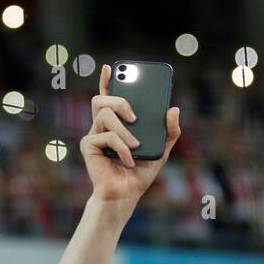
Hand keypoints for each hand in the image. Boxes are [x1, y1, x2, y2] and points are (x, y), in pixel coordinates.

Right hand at [81, 63, 180, 207]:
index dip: (108, 80)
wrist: (125, 195)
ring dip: (124, 130)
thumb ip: (170, 131)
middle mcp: (102, 126)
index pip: (109, 96)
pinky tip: (128, 160)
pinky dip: (122, 149)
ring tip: (136, 145)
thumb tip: (174, 109)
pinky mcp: (89, 146)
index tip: (111, 68)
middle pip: (102, 99)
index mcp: (117, 123)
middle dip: (119, 99)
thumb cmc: (139, 173)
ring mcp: (94, 135)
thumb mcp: (161, 150)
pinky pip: (107, 136)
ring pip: (104, 113)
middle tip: (134, 115)